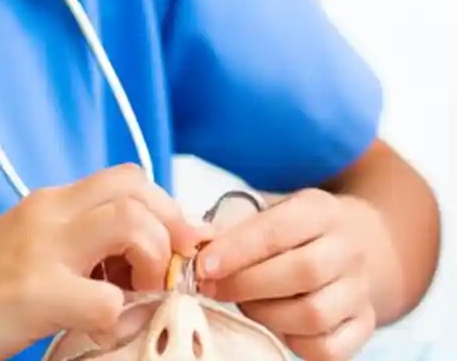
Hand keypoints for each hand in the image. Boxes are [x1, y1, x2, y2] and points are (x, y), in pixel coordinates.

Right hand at [0, 164, 208, 360]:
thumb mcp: (24, 253)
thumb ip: (72, 246)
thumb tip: (137, 263)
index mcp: (45, 204)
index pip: (128, 178)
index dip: (165, 211)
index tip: (173, 254)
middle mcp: (45, 213)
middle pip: (138, 187)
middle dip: (172, 229)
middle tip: (168, 274)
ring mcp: (39, 250)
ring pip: (133, 224)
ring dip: (153, 264)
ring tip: (138, 300)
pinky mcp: (33, 291)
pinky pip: (108, 301)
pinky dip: (116, 322)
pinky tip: (95, 334)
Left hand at [195, 189, 385, 360]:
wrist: (356, 244)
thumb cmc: (291, 231)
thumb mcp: (266, 211)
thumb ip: (230, 225)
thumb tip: (192, 240)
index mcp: (320, 211)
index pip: (278, 229)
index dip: (237, 251)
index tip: (204, 267)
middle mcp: (348, 249)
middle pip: (302, 272)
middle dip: (246, 285)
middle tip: (211, 290)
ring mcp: (360, 290)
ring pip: (315, 314)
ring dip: (266, 315)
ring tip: (244, 306)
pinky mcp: (365, 325)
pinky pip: (330, 348)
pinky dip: (296, 344)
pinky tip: (277, 327)